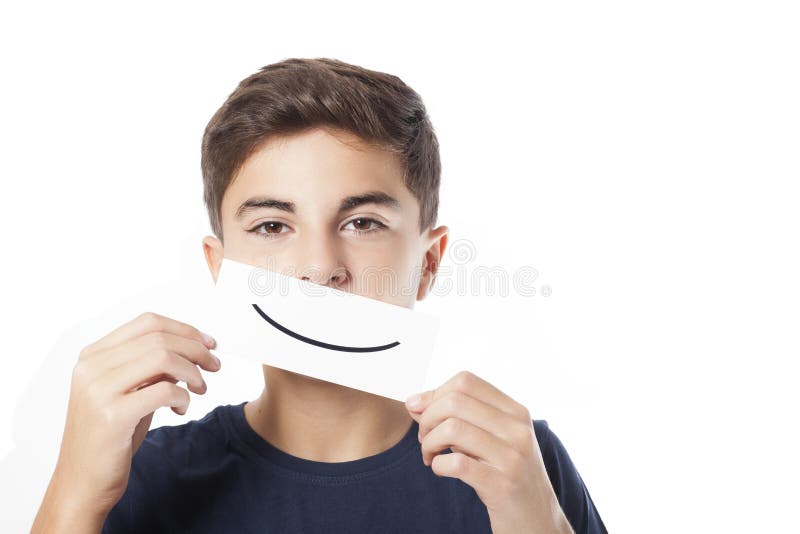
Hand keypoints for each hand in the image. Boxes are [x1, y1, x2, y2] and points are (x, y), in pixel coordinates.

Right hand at [33, 312, 220, 529]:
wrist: (83, 483)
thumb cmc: (110, 438)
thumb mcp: (131, 392)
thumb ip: (152, 367)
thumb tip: (192, 347)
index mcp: (92, 356)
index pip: (146, 323)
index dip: (184, 329)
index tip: (208, 343)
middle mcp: (90, 367)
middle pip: (158, 338)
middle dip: (196, 349)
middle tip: (214, 366)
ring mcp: (98, 390)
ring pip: (163, 358)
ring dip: (192, 371)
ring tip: (200, 389)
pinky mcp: (111, 415)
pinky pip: (164, 390)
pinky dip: (183, 396)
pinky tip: (182, 408)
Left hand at [405, 371, 572, 533]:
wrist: (538, 521)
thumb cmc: (507, 476)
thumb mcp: (491, 440)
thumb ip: (457, 417)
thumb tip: (414, 402)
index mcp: (515, 412)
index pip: (466, 381)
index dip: (435, 394)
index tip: (423, 414)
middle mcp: (518, 429)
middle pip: (455, 402)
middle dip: (427, 418)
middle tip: (425, 439)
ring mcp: (513, 457)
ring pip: (452, 429)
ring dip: (429, 443)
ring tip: (430, 456)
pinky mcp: (503, 485)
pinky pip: (456, 463)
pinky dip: (438, 465)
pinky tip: (441, 469)